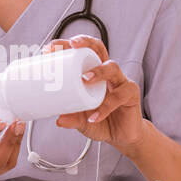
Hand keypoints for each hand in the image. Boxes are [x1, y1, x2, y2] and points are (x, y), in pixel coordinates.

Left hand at [43, 35, 146, 154]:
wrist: (122, 137)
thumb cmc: (101, 121)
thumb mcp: (82, 120)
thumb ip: (72, 119)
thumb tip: (59, 120)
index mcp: (92, 73)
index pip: (81, 52)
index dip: (66, 46)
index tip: (49, 49)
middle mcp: (106, 73)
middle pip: (99, 49)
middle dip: (86, 43)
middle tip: (72, 45)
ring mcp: (120, 82)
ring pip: (112, 68)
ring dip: (98, 71)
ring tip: (85, 78)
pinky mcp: (131, 95)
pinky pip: (119, 97)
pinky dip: (105, 107)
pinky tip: (94, 116)